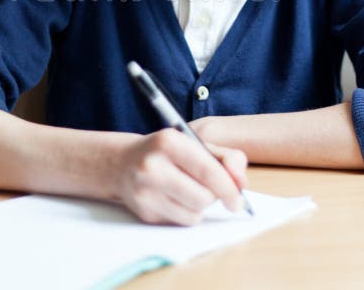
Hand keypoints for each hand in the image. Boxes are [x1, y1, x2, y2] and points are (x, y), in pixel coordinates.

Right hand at [114, 128, 247, 225]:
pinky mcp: (144, 212)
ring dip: (200, 206)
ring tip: (189, 190)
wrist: (122, 163)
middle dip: (214, 196)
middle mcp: (153, 166)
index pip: (208, 170)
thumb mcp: (195, 143)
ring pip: (195, 214)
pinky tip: (175, 198)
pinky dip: (186, 213)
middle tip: (210, 189)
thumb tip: (241, 184)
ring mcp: (145, 191)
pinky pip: (182, 222)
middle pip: (204, 197)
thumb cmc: (167, 152)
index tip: (239, 199)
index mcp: (169, 142)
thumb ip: (226, 157)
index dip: (229, 188)